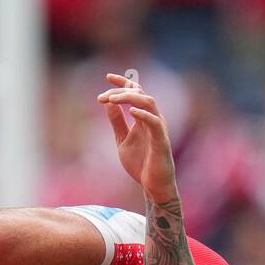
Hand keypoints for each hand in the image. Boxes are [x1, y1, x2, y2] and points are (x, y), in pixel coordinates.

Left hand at [98, 73, 177, 203]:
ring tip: (114, 99)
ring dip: (131, 98)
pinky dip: (144, 115)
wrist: (153, 187)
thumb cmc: (141, 164)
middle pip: (140, 93)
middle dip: (121, 91)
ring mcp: (158, 128)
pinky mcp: (161, 141)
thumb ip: (117, 122)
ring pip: (149, 102)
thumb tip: (108, 103)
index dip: (123, 82)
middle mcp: (152, 118)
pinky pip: (155, 123)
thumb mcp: (122, 140)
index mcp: (143, 117)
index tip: (107, 77)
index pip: (135, 92)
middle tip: (102, 98)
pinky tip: (131, 112)